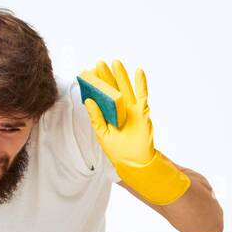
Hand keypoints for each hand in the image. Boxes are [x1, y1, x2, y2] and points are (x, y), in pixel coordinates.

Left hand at [80, 59, 189, 204]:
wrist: (143, 168)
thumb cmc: (122, 157)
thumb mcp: (104, 137)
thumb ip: (97, 119)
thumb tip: (88, 102)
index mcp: (108, 122)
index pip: (100, 101)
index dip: (94, 88)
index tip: (87, 74)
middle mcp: (120, 116)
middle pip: (112, 93)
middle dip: (106, 78)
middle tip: (99, 63)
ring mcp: (133, 114)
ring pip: (126, 91)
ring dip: (121, 77)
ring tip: (115, 63)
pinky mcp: (144, 114)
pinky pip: (142, 96)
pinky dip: (141, 84)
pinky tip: (139, 71)